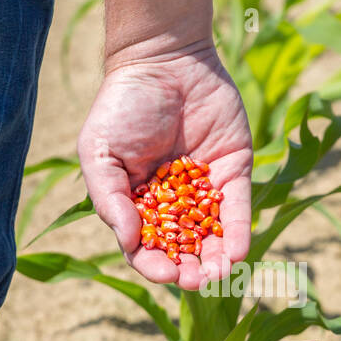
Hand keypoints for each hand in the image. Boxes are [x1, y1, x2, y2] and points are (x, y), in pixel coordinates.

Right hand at [78, 42, 252, 290]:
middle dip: (191, 270)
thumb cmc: (122, 106)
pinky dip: (240, 231)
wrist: (163, 59)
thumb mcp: (101, 154)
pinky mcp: (233, 172)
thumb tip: (131, 243)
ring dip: (218, 260)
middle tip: (198, 281)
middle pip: (184, 249)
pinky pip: (238, 208)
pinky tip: (239, 252)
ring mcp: (205, 189)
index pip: (147, 247)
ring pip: (214, 236)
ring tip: (220, 273)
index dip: (156, 265)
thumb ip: (111, 200)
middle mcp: (173, 204)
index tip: (166, 274)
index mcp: (138, 204)